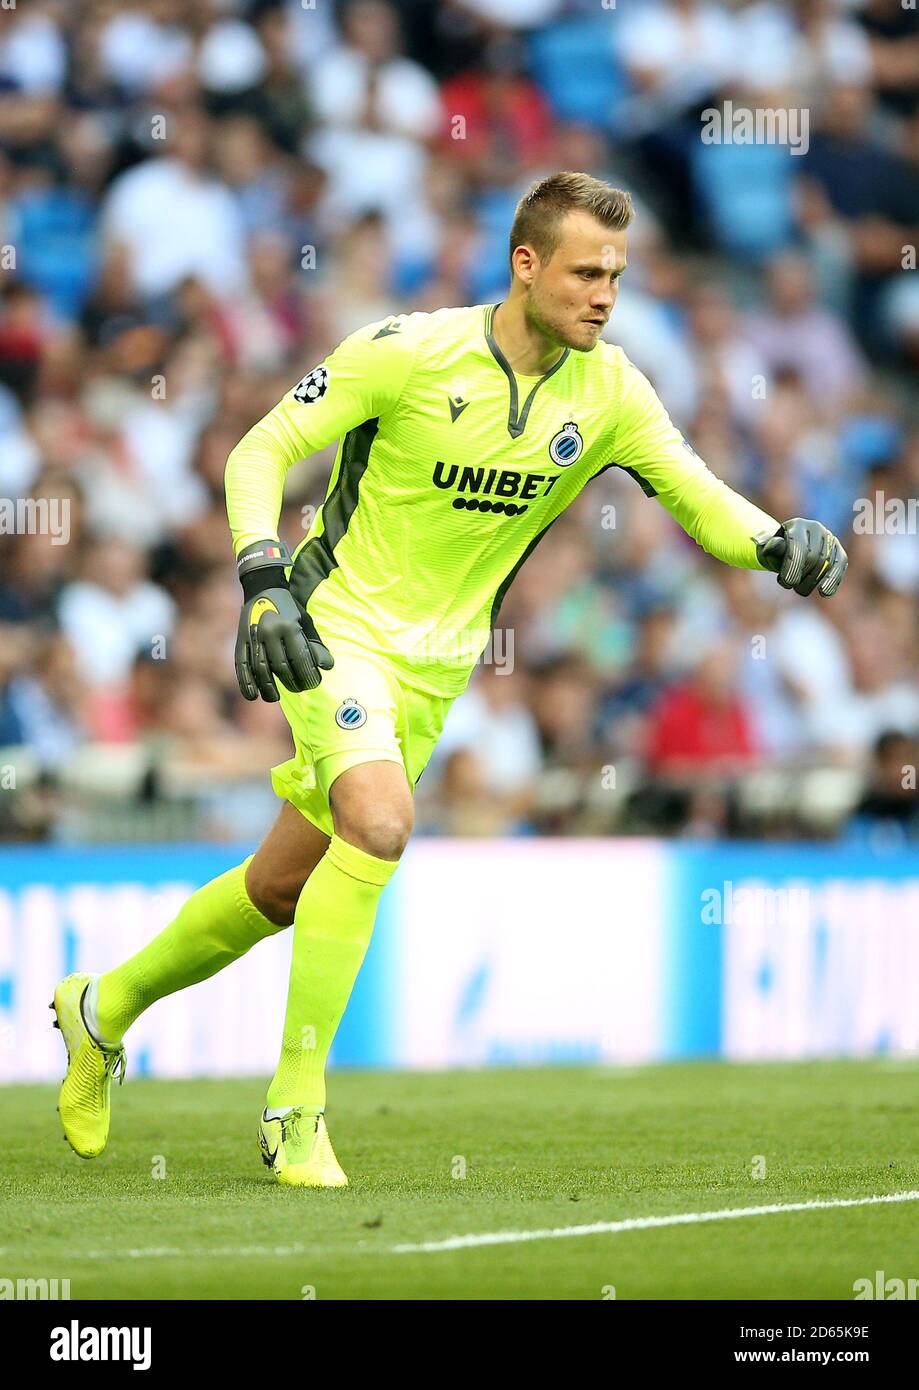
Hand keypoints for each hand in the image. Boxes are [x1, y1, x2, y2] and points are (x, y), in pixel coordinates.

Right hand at [234, 541, 332, 701]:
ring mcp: (253, 636)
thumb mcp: (305, 621)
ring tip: (274, 697)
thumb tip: (328, 666)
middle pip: (281, 667)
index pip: (300, 658)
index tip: (313, 683)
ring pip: (261, 669)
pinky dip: (246, 682)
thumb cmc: (289, 607)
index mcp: (289, 626)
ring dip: (268, 688)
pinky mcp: (241, 640)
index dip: (308, 674)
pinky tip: (252, 695)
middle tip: (298, 688)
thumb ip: (314, 644)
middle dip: (292, 682)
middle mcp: (270, 632)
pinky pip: (242, 665)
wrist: (262, 587)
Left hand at [756, 518, 847, 597]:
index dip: (792, 566)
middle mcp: (816, 528)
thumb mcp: (768, 551)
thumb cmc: (776, 553)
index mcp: (797, 525)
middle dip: (801, 575)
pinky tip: (825, 593)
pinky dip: (833, 580)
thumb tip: (776, 544)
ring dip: (813, 581)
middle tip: (790, 585)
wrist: (790, 551)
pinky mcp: (838, 551)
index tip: (786, 583)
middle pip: (813, 557)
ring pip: (826, 564)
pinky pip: (840, 566)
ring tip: (800, 590)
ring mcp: (829, 539)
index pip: (798, 546)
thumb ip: (770, 548)